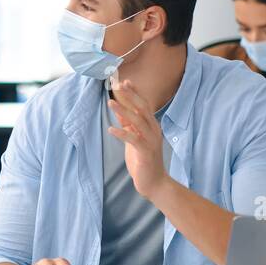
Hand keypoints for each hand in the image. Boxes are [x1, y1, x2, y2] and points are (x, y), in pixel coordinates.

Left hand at [108, 78, 168, 199]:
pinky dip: (122, 133)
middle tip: (119, 85)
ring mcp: (151, 141)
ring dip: (124, 111)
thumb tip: (120, 110)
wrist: (154, 182)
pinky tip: (111, 129)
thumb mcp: (134, 139)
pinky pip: (133, 140)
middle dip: (131, 96)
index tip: (125, 81)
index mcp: (151, 126)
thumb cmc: (143, 160)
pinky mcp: (146, 152)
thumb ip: (129, 125)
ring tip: (111, 103)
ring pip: (138, 121)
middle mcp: (153, 130)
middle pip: (143, 108)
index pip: (143, 105)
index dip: (134, 93)